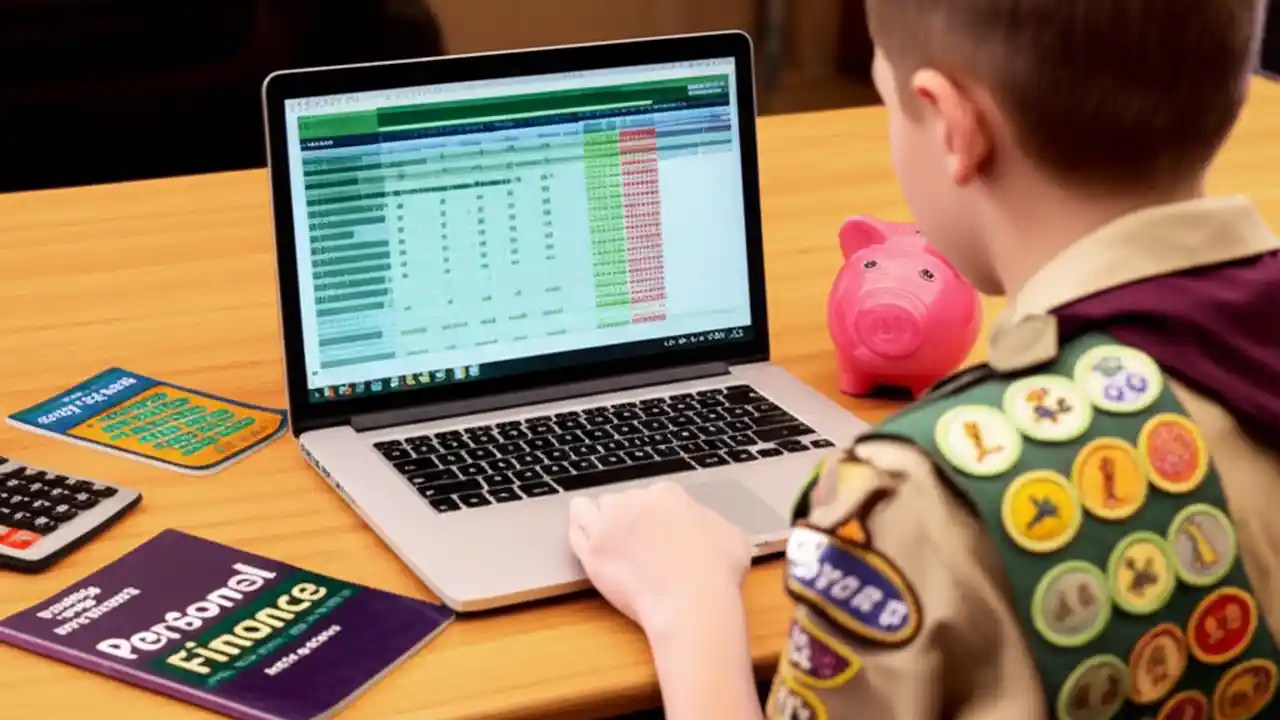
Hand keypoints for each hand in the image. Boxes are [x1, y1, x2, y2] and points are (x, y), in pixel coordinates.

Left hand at [568, 481, 752, 635]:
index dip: (654, 516)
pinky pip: (574, 530)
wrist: (693, 604)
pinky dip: (579, 532)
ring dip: (598, 520)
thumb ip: (712, 523)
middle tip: (637, 544)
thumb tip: (709, 528)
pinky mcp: (592, 552)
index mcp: (667, 494)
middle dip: (627, 519)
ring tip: (606, 538)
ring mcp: (610, 525)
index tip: (657, 532)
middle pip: (621, 501)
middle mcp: (634, 502)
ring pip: (591, 508)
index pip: (650, 496)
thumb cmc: (716, 574)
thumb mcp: (732, 536)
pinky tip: (584, 538)